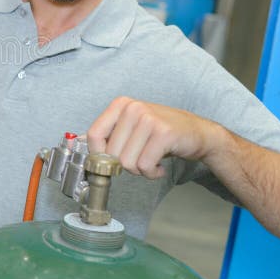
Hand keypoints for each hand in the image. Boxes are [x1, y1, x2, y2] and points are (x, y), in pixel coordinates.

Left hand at [86, 97, 222, 178]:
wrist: (198, 132)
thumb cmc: (161, 132)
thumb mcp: (132, 127)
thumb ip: (110, 135)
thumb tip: (81, 147)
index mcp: (120, 105)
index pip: (94, 135)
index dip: (98, 155)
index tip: (110, 162)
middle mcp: (133, 108)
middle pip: (111, 153)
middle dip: (124, 165)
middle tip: (139, 160)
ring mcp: (148, 119)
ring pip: (127, 162)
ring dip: (139, 171)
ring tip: (151, 162)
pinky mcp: (164, 134)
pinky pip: (145, 166)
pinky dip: (151, 173)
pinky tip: (159, 167)